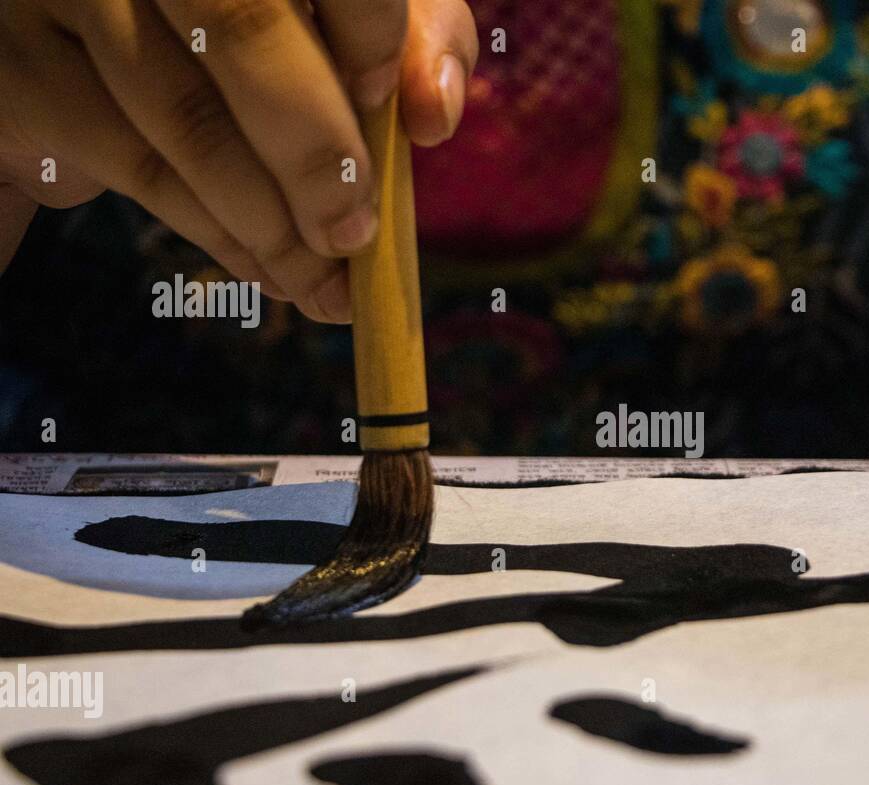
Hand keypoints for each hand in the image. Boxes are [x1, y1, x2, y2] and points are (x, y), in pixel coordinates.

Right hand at [0, 0, 477, 321]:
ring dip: (274, 224)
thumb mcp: (345, 10)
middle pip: (243, 27)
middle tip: (354, 232)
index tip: (388, 100)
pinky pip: (141, 169)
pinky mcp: (25, 70)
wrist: (85, 41)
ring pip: (189, 121)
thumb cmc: (249, 26)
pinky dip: (221, 235)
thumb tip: (434, 111)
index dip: (368, 25)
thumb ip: (414, 36)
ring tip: (325, 280)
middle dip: (317, 153)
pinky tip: (271, 268)